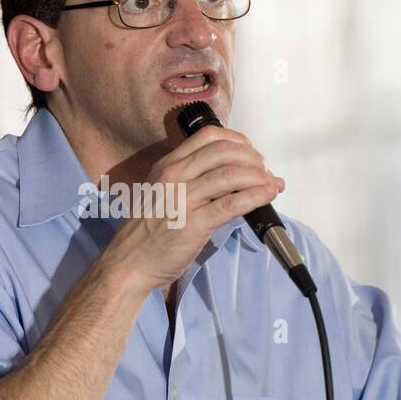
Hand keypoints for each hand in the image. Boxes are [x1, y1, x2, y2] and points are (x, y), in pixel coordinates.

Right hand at [100, 125, 283, 293]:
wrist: (129, 262)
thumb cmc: (146, 231)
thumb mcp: (161, 193)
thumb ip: (189, 180)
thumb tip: (229, 176)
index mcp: (167, 165)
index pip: (208, 136)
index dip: (236, 139)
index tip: (250, 151)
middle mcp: (174, 176)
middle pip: (224, 151)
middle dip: (252, 158)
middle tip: (264, 171)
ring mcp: (184, 199)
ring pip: (231, 174)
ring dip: (259, 177)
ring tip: (271, 184)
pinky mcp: (194, 223)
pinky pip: (232, 204)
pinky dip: (256, 196)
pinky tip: (268, 195)